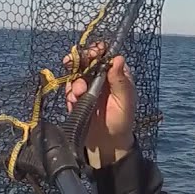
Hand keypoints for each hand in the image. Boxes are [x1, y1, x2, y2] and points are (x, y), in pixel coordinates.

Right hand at [64, 45, 136, 165]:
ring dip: (74, 80)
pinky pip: (69, 89)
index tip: (91, 52)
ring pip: (75, 73)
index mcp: (116, 74)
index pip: (105, 55)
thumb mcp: (125, 100)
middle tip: (72, 63)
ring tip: (79, 92)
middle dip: (79, 61)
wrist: (107, 143)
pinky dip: (70, 93)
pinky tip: (75, 102)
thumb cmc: (122, 120)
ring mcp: (87, 86)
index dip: (97, 50)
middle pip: (86, 60)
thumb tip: (118, 58)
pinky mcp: (76, 97)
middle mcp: (100, 77)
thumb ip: (120, 80)